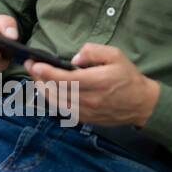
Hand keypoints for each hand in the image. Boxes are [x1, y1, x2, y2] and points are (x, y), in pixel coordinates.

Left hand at [24, 43, 160, 127]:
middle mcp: (90, 99)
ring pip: (56, 103)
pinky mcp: (86, 119)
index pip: (66, 79)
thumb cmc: (128, 77)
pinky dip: (52, 100)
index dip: (47, 72)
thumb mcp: (115, 56)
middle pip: (56, 91)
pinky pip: (63, 110)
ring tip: (36, 77)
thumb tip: (73, 59)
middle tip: (30, 66)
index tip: (34, 64)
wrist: (142, 104)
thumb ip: (93, 52)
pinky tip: (47, 90)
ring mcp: (87, 112)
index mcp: (98, 82)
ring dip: (43, 90)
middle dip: (39, 78)